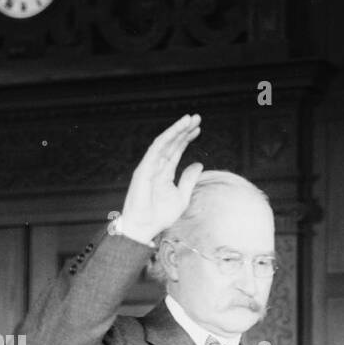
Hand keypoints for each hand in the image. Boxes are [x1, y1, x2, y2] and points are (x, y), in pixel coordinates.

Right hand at [118, 114, 205, 242]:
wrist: (145, 227)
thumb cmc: (160, 215)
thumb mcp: (182, 197)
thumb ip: (189, 180)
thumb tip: (199, 164)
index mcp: (165, 171)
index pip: (177, 150)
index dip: (187, 138)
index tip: (198, 129)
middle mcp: (156, 165)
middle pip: (172, 143)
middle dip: (184, 130)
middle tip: (197, 117)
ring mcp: (149, 165)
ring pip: (164, 142)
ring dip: (177, 129)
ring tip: (190, 119)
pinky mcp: (144, 168)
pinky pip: (156, 149)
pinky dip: (167, 138)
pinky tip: (177, 130)